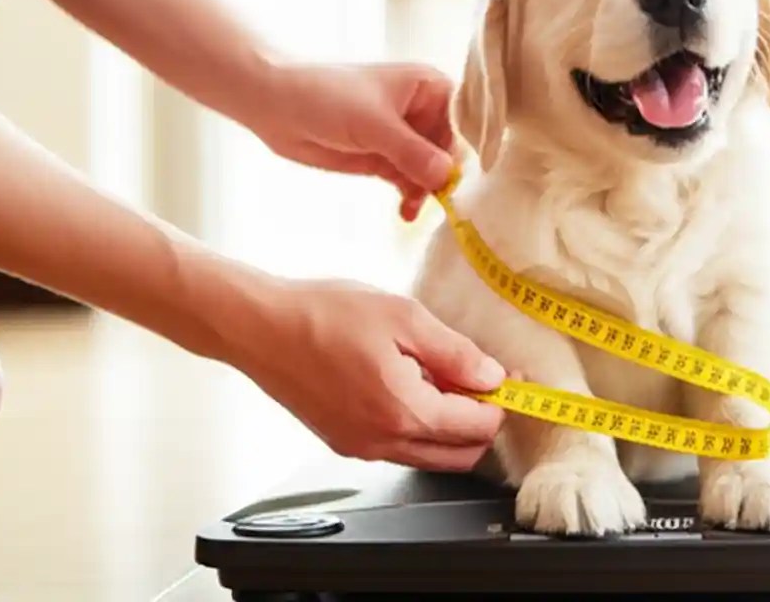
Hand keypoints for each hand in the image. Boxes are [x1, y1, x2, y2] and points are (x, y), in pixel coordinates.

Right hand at [230, 277, 506, 470]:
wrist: (258, 326)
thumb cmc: (323, 314)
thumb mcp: (403, 317)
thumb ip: (455, 352)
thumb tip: (492, 376)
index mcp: (405, 412)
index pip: (479, 428)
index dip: (504, 401)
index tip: (511, 376)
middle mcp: (384, 442)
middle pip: (460, 455)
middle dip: (482, 421)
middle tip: (484, 380)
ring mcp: (362, 448)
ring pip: (430, 455)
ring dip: (450, 425)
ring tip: (442, 374)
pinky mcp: (344, 442)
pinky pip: (399, 447)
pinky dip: (418, 425)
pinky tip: (408, 383)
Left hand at [241, 62, 459, 220]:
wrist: (275, 105)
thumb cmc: (325, 95)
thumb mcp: (373, 123)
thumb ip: (412, 152)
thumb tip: (448, 177)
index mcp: (431, 88)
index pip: (465, 121)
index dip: (472, 148)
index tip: (473, 179)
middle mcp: (424, 112)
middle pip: (452, 151)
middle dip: (449, 176)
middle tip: (444, 201)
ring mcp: (405, 138)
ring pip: (432, 171)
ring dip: (428, 192)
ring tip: (415, 207)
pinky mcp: (386, 160)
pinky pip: (410, 183)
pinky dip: (411, 198)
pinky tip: (405, 213)